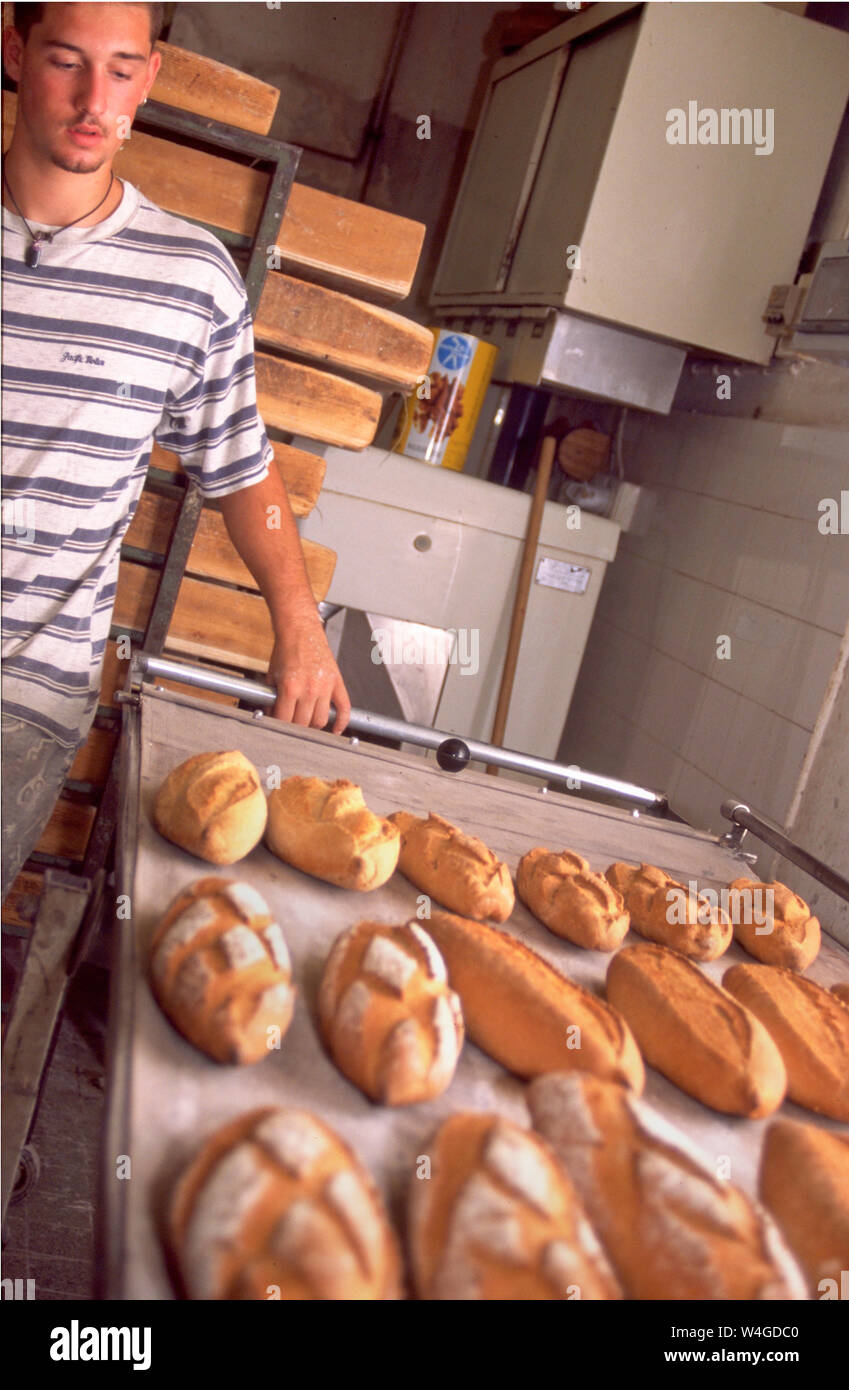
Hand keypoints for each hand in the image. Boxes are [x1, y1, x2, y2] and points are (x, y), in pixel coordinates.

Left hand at [268, 610, 350, 733]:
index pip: (284, 719)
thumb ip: (272, 698)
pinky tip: (336, 730)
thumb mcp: (272, 675)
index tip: (278, 726)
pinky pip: (344, 708)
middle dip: (294, 726)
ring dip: (313, 725)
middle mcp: (309, 689)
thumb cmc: (286, 649)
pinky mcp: (337, 682)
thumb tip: (273, 716)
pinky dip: (341, 722)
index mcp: (290, 687)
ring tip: (307, 721)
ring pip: (321, 720)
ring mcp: (325, 687)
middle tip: (291, 723)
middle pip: (303, 723)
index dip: (279, 725)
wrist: (300, 629)